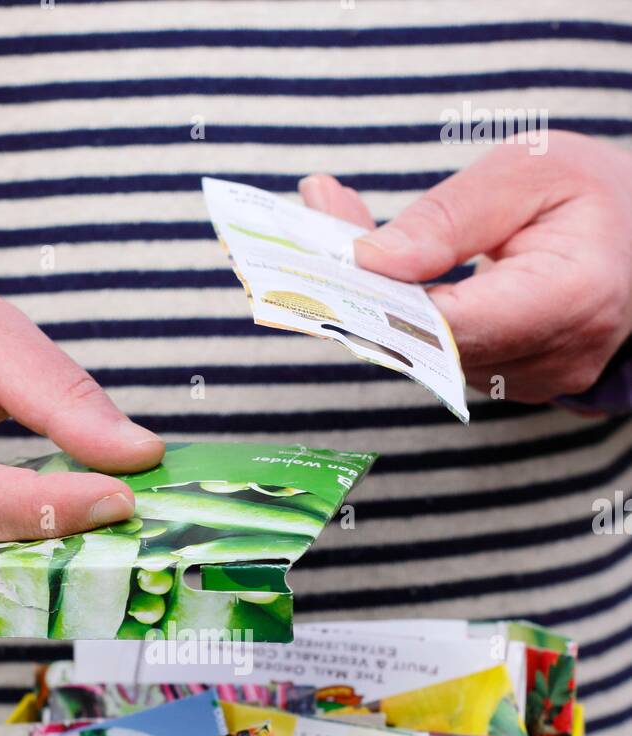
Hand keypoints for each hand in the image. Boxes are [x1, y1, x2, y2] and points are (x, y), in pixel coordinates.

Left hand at [300, 132, 631, 402]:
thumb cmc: (593, 197)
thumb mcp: (531, 173)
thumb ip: (451, 217)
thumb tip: (371, 260)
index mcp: (569, 300)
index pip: (451, 324)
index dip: (385, 297)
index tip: (333, 252)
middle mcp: (551, 358)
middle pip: (428, 342)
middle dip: (364, 283)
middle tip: (320, 215)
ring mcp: (532, 382)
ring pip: (425, 351)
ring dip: (376, 294)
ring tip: (340, 219)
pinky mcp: (510, 385)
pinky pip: (439, 354)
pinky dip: (403, 310)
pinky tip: (380, 264)